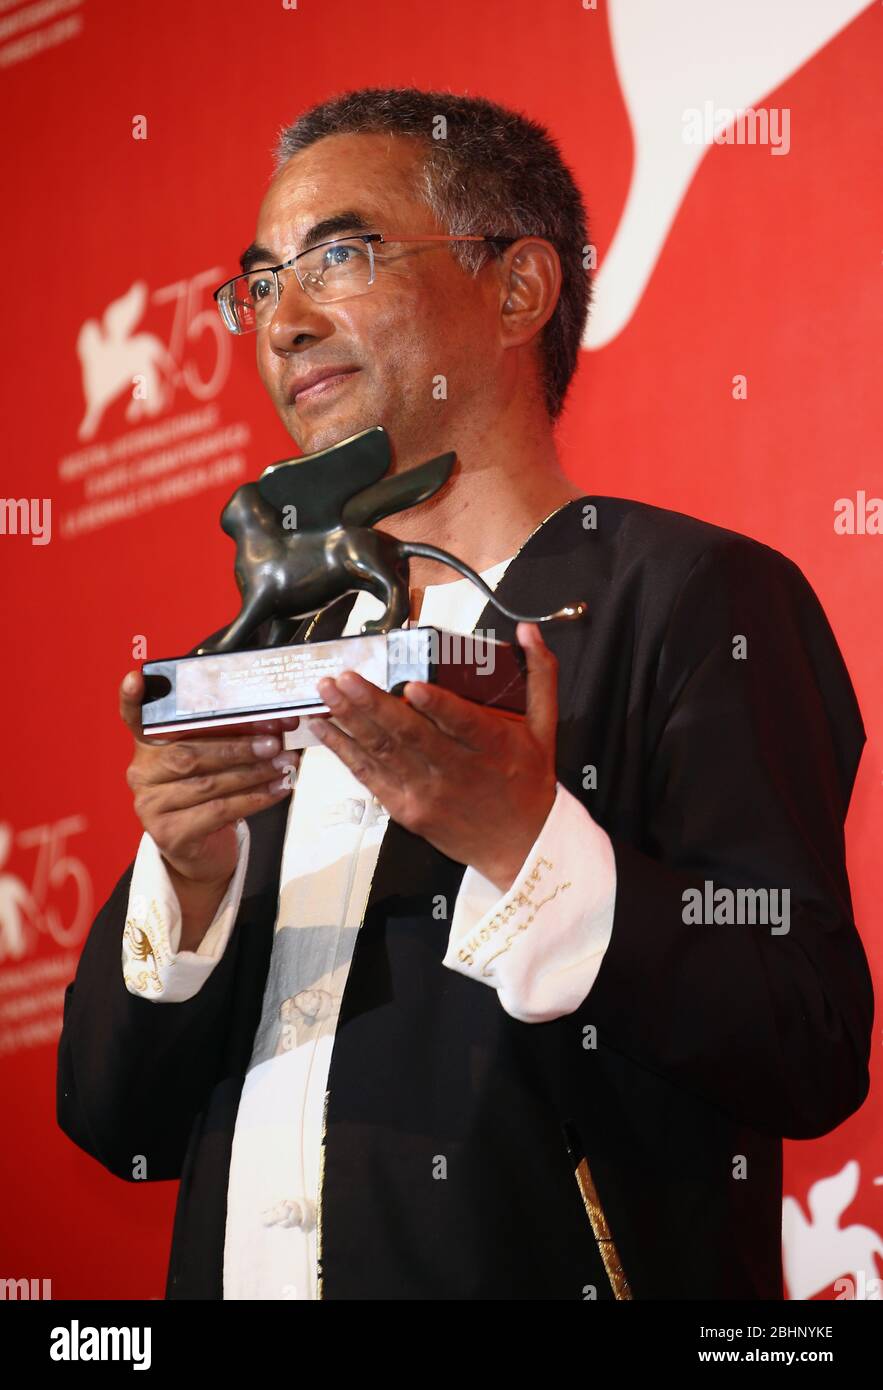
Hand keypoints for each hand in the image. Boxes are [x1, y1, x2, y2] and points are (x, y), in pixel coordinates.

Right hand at [119, 669, 300, 890]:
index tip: (138, 678)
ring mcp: (151, 806)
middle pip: (189, 753)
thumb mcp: (213, 760)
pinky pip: (218, 810)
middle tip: (274, 739)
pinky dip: (254, 798)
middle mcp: (142, 773)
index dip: (132, 699)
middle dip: (238, 745)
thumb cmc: (210, 794)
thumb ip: (227, 736)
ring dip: (253, 772)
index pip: (134, 718)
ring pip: (208, 783)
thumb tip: (275, 720)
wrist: (203, 851)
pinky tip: (278, 789)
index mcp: (148, 746)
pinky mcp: (169, 834)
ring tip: (284, 763)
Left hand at [310, 622, 557, 890]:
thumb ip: (540, 675)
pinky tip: (325, 728)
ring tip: (328, 693)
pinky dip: (344, 751)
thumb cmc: (528, 783)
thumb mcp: (545, 728)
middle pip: (410, 736)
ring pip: (384, 753)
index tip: (413, 686)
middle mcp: (457, 771)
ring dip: (351, 721)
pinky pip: (371, 776)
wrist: (520, 846)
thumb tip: (527, 631)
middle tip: (346, 677)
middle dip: (372, 704)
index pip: (463, 723)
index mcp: (493, 747)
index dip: (438, 706)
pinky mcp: (407, 810)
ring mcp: (428, 793)